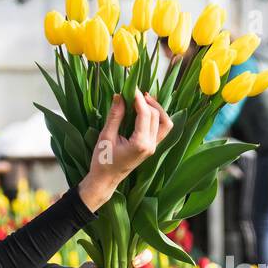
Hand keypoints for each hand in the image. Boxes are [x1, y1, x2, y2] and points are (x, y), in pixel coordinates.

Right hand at [78, 89, 172, 211]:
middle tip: (132, 91)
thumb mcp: (106, 136)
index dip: (138, 98)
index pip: (145, 114)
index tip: (131, 87)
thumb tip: (120, 96)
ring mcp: (153, 147)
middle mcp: (151, 145)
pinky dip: (157, 117)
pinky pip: (162, 129)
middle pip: (156, 116)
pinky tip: (146, 109)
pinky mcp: (151, 147)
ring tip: (143, 98)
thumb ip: (115, 116)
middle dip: (146, 101)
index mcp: (140, 144)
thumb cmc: (103, 161)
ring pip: (164, 122)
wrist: (106, 180)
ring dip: (156, 108)